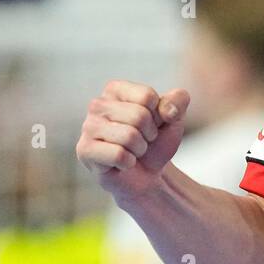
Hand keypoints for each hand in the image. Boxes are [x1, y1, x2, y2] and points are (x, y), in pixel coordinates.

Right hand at [76, 80, 190, 201]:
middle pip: (139, 116)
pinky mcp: (84, 151)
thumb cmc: (156, 141)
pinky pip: (118, 155)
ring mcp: (87, 128)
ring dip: (140, 149)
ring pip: (129, 136)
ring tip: (132, 151)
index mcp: (115, 89)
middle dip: (150, 134)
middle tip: (142, 141)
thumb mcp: (175, 117)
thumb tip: (167, 110)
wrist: (148, 174)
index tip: (152, 124)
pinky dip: (129, 163)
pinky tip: (122, 163)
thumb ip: (179, 100)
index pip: (147, 96)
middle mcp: (97, 104)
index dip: (158, 115)